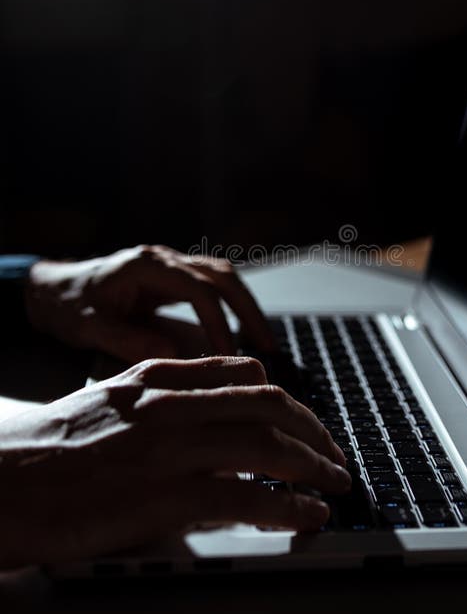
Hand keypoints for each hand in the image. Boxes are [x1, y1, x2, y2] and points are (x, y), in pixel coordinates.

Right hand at [0, 356, 349, 568]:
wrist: (3, 480)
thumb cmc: (46, 446)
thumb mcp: (108, 397)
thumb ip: (160, 392)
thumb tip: (212, 400)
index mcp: (158, 376)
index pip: (244, 374)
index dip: (286, 401)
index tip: (303, 423)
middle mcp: (173, 402)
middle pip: (269, 405)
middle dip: (313, 432)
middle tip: (334, 456)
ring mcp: (173, 446)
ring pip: (269, 445)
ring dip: (313, 467)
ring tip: (335, 485)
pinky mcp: (168, 494)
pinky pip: (250, 496)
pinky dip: (289, 506)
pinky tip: (306, 515)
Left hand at [25, 244, 274, 361]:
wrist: (53, 290)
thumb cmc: (68, 307)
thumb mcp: (89, 328)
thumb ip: (126, 339)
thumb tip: (171, 353)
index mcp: (145, 266)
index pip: (198, 290)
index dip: (218, 323)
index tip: (229, 354)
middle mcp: (163, 259)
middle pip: (221, 276)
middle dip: (248, 310)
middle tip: (268, 345)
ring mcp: (170, 264)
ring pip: (222, 276)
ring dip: (246, 305)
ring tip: (264, 340)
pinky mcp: (172, 277)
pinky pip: (212, 284)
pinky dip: (231, 304)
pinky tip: (242, 329)